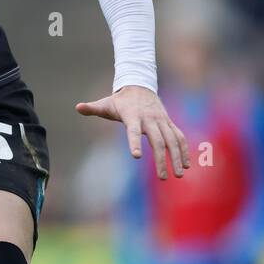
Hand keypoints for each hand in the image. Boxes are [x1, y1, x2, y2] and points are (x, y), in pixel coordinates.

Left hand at [75, 84, 189, 179]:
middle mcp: (150, 119)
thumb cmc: (120, 100)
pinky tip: (186, 164)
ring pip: (172, 140)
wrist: (140, 85)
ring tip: (179, 175)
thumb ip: (93, 108)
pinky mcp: (169, 122)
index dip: (135, 142)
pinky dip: (184, 149)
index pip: (134, 131)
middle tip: (162, 178)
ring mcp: (161, 120)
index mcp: (133, 116)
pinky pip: (179, 136)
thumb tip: (77, 107)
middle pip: (158, 141)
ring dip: (177, 157)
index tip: (137, 156)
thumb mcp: (106, 103)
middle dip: (161, 160)